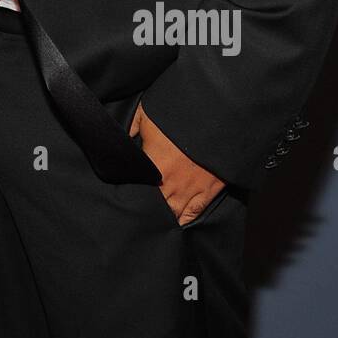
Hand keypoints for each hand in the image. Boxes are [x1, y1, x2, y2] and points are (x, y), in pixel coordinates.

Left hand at [130, 101, 224, 224]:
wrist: (217, 118)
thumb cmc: (179, 115)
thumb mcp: (147, 114)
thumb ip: (131, 128)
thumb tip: (120, 139)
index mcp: (153, 166)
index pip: (137, 188)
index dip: (131, 193)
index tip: (127, 194)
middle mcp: (170, 183)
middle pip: (154, 205)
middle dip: (146, 207)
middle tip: (139, 210)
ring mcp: (190, 189)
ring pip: (173, 213)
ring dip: (165, 216)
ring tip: (155, 220)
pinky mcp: (208, 191)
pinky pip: (194, 212)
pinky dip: (185, 219)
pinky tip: (178, 223)